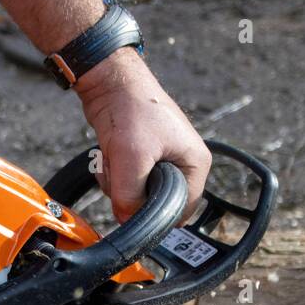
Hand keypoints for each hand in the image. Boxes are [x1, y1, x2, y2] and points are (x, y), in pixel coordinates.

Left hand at [76, 49, 210, 223]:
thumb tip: (126, 222)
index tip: (133, 209)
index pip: (181, 210)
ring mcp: (162, 159)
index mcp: (195, 164)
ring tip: (113, 156)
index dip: (156, 216)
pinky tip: (108, 154)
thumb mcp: (132, 160)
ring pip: (137, 194)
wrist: (110, 82)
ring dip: (118, 182)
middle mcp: (183, 163)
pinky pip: (126, 181)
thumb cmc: (132, 110)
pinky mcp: (142, 156)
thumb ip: (130, 198)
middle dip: (132, 193)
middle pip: (156, 203)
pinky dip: (113, 172)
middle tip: (120, 172)